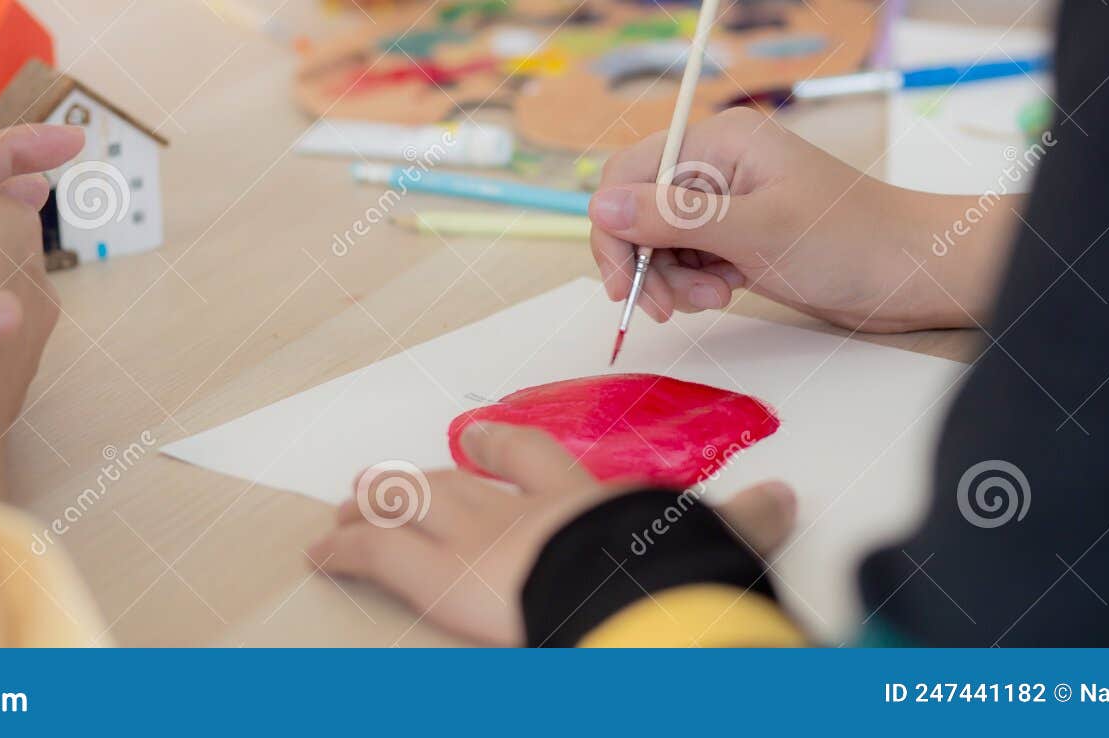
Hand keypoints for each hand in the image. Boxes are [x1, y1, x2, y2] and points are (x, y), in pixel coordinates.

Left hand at [308, 423, 797, 645]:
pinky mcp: (438, 577)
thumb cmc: (671, 569)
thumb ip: (745, 518)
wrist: (630, 597)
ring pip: (409, 511)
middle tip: (388, 477)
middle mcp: (517, 508)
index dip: (499, 450)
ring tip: (349, 506)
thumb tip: (787, 497)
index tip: (478, 439)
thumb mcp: (717, 537)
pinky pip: (378, 558)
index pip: (530, 459)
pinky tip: (320, 554)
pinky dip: (345, 553)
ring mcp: (473, 538)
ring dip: (376, 508)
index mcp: (579, 496)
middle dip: (420, 482)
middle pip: (455, 485)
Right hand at [588, 107, 997, 331]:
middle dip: (645, 261)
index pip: (630, 174)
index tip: (624, 282)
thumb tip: (599, 207)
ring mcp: (727, 203)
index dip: (616, 227)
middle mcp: (717, 166)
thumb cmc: (850, 242)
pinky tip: (724, 293)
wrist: (912, 274)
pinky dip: (692, 284)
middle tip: (665, 308)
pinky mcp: (738, 237)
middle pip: (639, 210)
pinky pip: (687, 259)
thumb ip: (674, 219)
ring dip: (672, 279)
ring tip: (713, 298)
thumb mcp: (755, 231)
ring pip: (660, 242)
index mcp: (720, 142)